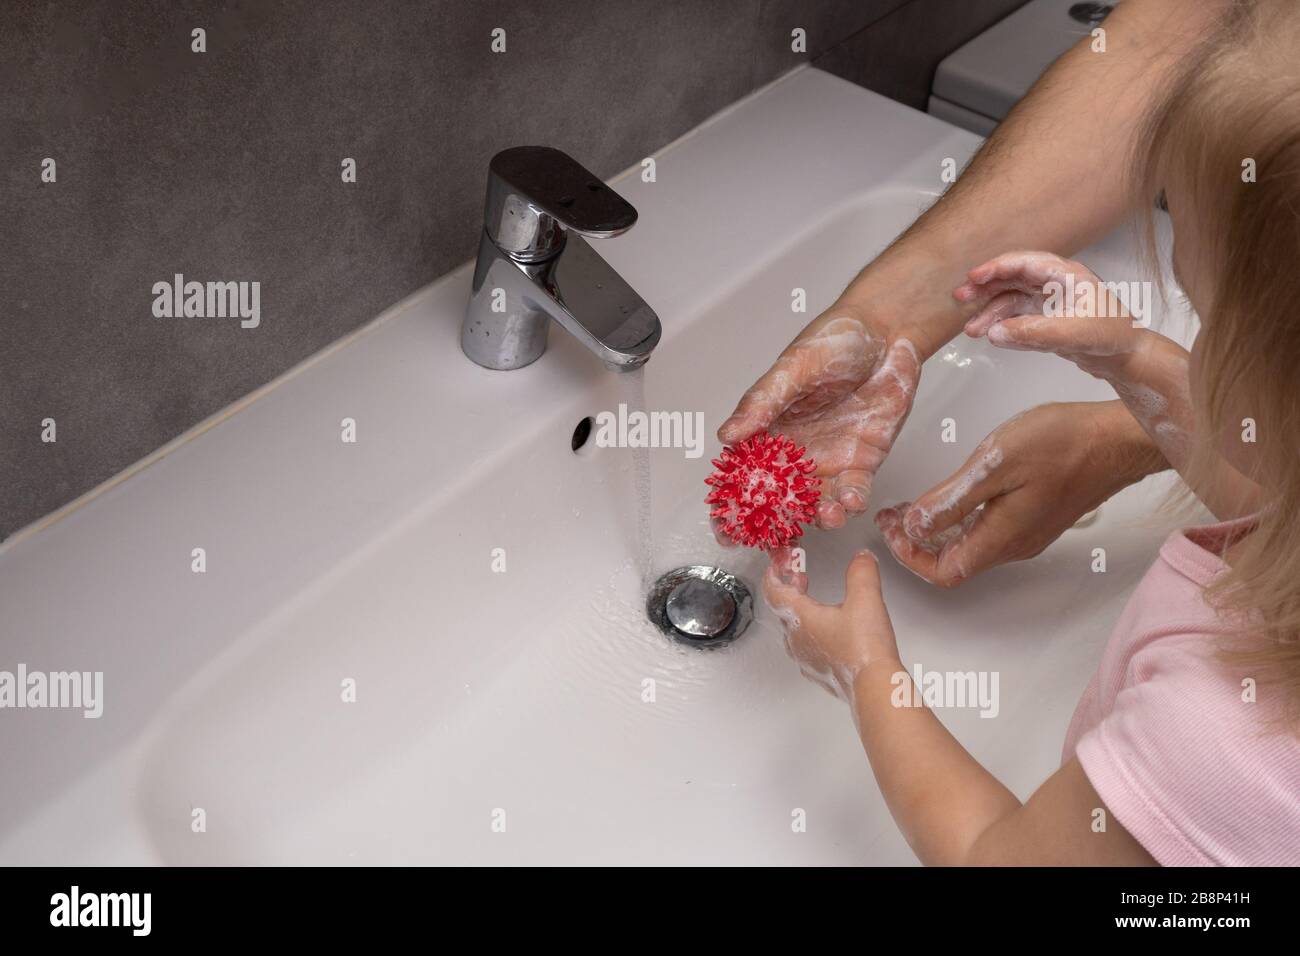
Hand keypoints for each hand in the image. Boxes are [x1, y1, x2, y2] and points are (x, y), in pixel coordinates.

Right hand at [718, 301, 921, 528]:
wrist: (887, 332)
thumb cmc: (835, 339)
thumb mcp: (793, 367)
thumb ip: (762, 402)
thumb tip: (728, 434)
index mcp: (770, 430)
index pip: (744, 473)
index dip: (732, 503)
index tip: (725, 526)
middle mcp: (796, 452)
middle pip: (778, 500)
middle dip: (774, 527)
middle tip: (774, 545)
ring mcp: (829, 460)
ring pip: (816, 503)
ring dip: (818, 518)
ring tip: (824, 517)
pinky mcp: (862, 461)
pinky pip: (854, 493)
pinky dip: (851, 503)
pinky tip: (850, 500)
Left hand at [762, 547, 900, 699]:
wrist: (875, 688)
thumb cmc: (865, 647)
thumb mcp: (866, 598)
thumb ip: (862, 572)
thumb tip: (862, 557)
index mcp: (800, 618)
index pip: (774, 592)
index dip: (774, 575)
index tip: (777, 565)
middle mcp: (797, 640)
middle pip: (783, 611)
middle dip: (791, 590)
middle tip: (800, 578)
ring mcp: (806, 660)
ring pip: (794, 631)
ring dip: (802, 613)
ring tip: (817, 603)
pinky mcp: (819, 674)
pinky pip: (807, 649)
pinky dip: (813, 633)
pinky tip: (830, 633)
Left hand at [874, 402, 1164, 586]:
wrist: (1118, 438)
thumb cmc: (1064, 444)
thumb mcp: (993, 465)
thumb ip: (951, 501)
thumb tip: (915, 527)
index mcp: (1001, 539)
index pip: (942, 572)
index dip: (908, 556)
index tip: (891, 525)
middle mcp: (1014, 545)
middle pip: (953, 564)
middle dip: (916, 542)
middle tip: (894, 513)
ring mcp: (1028, 533)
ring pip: (969, 547)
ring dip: (937, 530)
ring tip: (914, 504)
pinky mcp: (1037, 517)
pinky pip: (987, 532)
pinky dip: (959, 520)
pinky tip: (952, 495)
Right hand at [955, 251, 1160, 382]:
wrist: (1129, 358)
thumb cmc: (1113, 336)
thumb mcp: (1073, 333)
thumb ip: (1033, 333)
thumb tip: (994, 333)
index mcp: (1066, 275)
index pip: (1024, 263)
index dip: (996, 267)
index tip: (973, 278)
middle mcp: (1056, 285)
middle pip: (1013, 279)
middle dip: (985, 288)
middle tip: (960, 298)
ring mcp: (1051, 302)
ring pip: (1012, 300)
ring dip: (990, 312)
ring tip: (971, 330)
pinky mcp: (1048, 320)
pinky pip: (1018, 317)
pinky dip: (1002, 325)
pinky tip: (990, 334)